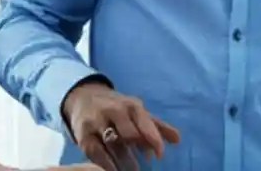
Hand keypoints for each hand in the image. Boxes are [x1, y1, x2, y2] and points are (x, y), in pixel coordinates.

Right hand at [61, 81, 181, 170]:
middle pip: (128, 132)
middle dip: (137, 148)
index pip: (144, 121)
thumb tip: (177, 139)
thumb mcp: (136, 112)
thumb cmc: (116, 108)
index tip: (159, 155)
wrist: (83, 97)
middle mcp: (113, 110)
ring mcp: (96, 122)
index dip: (153, 139)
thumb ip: (156, 126)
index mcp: (130, 105)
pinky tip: (114, 170)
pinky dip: (106, 163)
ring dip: (124, 161)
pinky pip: (95, 152)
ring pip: (112, 143)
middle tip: (144, 166)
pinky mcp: (83, 135)